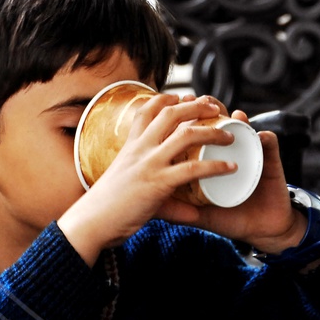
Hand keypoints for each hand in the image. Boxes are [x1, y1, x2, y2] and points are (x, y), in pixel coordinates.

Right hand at [57, 93, 236, 265]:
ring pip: (186, 135)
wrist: (90, 223)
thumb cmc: (105, 207)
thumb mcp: (126, 185)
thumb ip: (156, 189)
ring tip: (229, 135)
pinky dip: (215, 166)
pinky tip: (230, 168)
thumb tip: (188, 207)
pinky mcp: (158, 183)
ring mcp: (149, 164)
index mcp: (130, 146)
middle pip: (170, 113)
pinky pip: (193, 168)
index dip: (165, 99)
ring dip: (213, 132)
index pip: (146, 110)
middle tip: (214, 107)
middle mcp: (140, 149)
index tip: (182, 96)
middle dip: (196, 106)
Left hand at [188, 110, 307, 253]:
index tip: (175, 107)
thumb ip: (178, 210)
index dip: (188, 116)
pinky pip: (270, 145)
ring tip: (233, 116)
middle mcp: (231, 151)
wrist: (262, 230)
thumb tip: (152, 207)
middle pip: (220, 121)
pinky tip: (259, 136)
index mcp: (213, 159)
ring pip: (244, 128)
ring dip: (237, 119)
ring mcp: (252, 153)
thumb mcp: (201, 215)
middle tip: (201, 104)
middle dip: (209, 108)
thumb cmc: (231, 220)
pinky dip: (265, 138)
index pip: (199, 131)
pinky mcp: (271, 162)